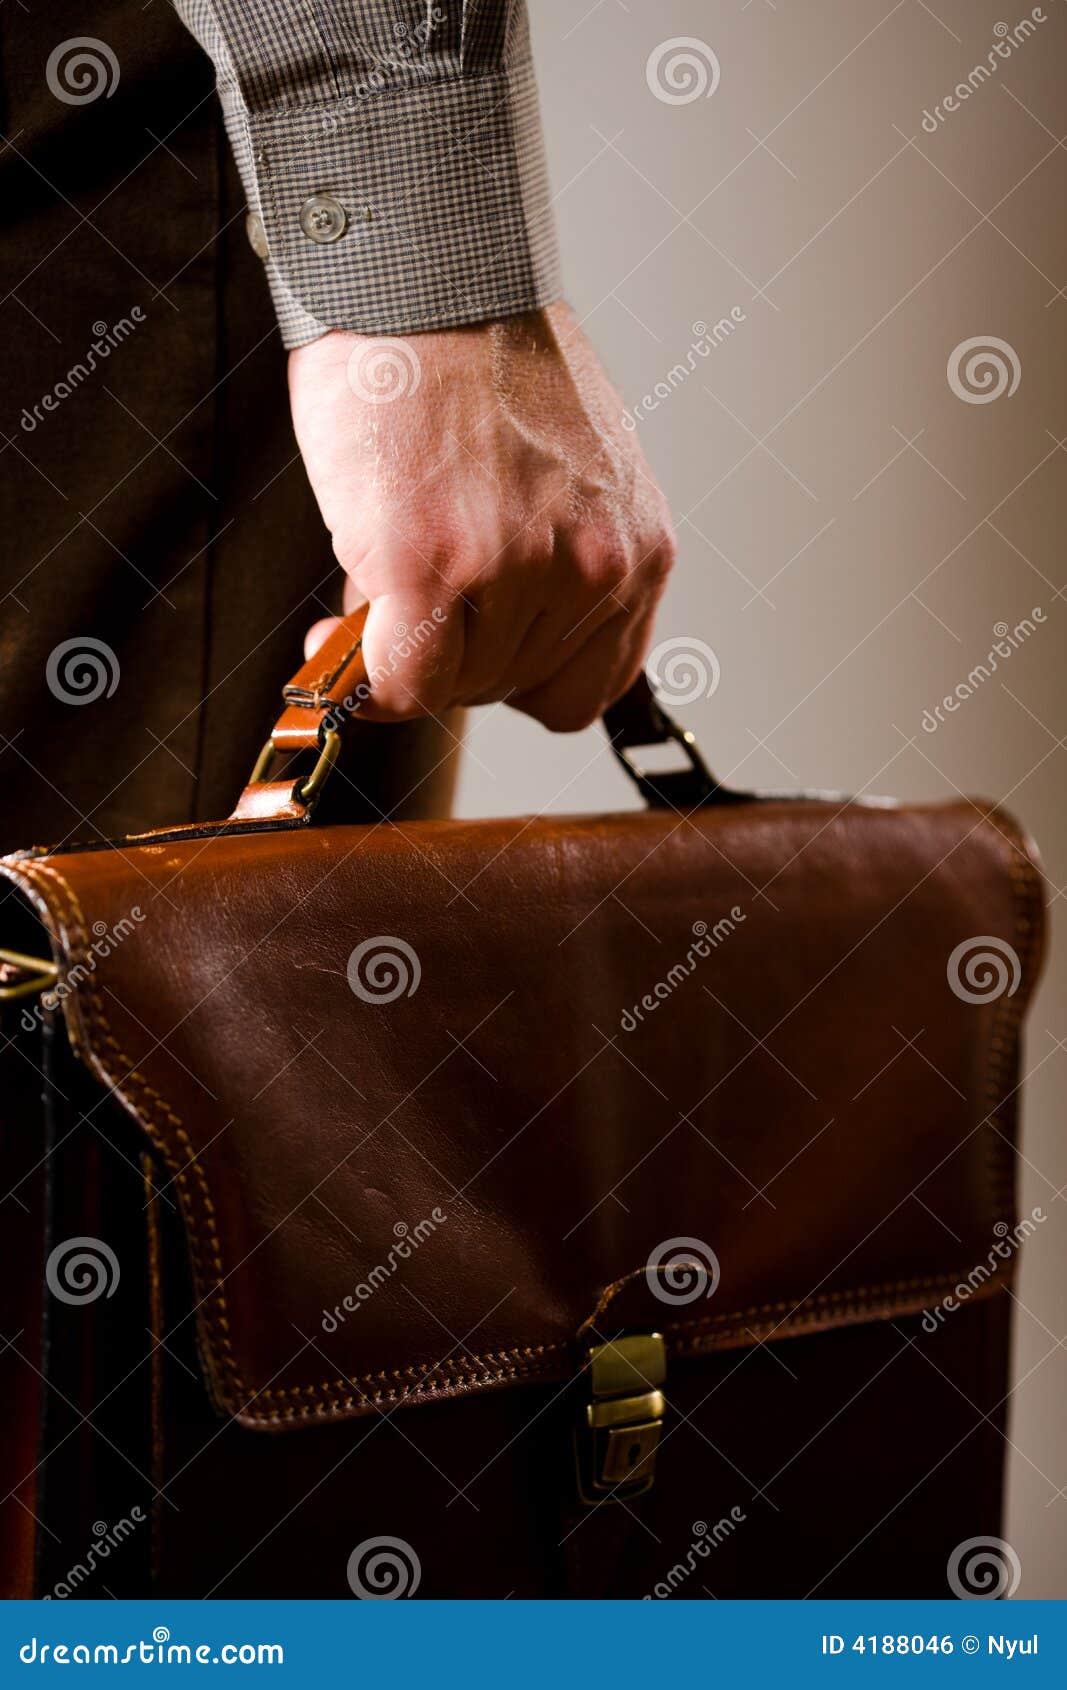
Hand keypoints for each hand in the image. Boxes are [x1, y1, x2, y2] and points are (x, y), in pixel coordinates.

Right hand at [288, 302, 674, 730]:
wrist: (425, 272)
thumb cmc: (481, 355)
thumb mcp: (569, 471)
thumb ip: (549, 562)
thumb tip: (465, 641)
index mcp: (636, 549)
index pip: (590, 684)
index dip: (519, 675)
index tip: (472, 650)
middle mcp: (592, 568)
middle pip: (512, 686)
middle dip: (453, 651)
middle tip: (410, 590)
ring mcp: (514, 570)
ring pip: (452, 686)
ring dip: (402, 648)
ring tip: (381, 566)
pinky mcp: (432, 564)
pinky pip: (400, 680)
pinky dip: (363, 678)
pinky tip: (335, 641)